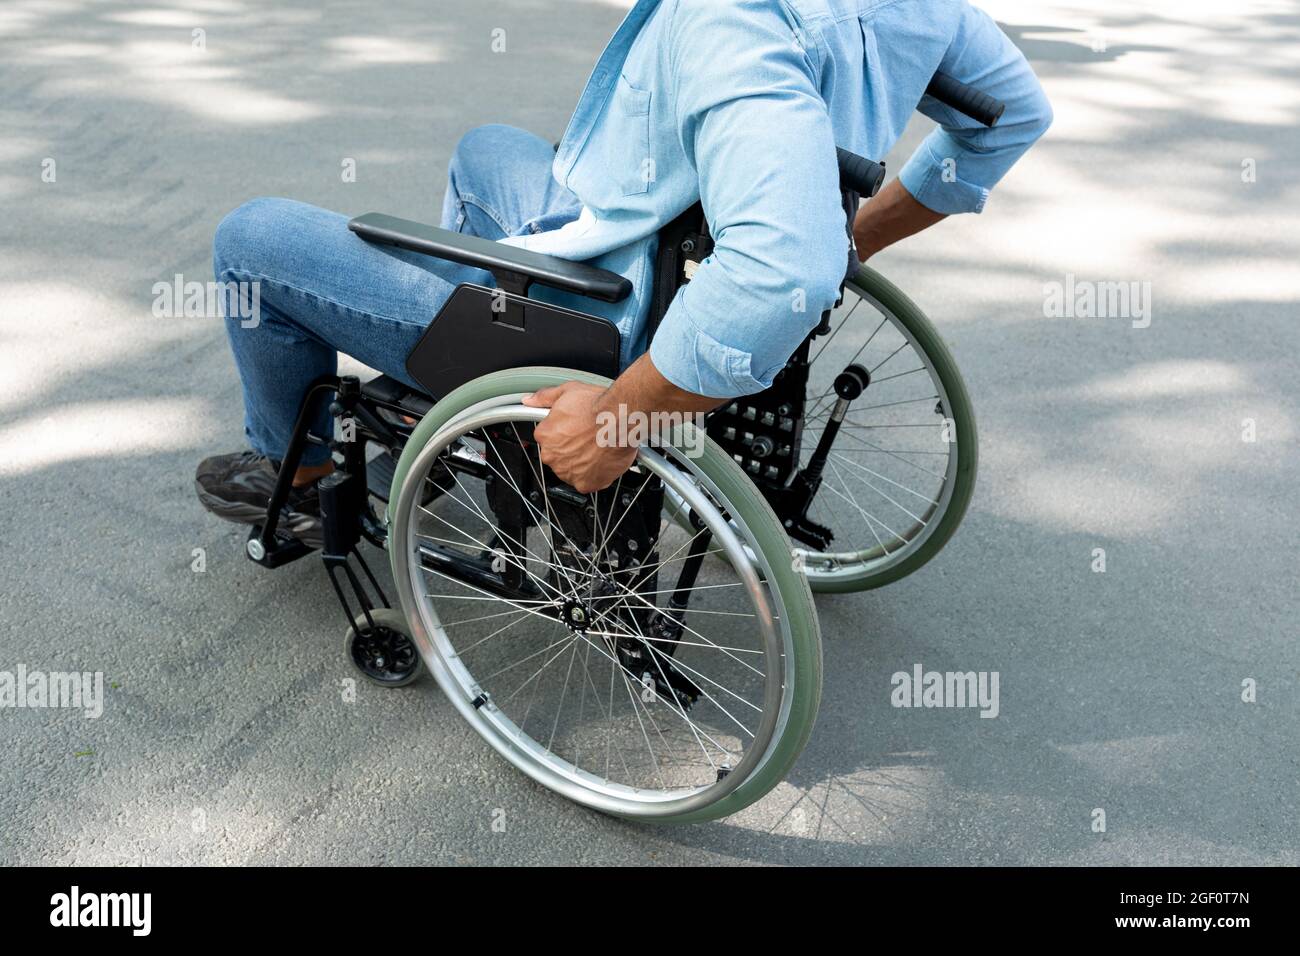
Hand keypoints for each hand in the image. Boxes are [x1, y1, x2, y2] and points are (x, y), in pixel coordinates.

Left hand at [522, 381, 637, 493]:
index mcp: (545, 435)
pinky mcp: (586, 483)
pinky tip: (602, 459)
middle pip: (558, 455)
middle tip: (587, 437)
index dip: (563, 432)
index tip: (574, 428)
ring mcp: (568, 472)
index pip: (548, 438)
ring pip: (572, 469)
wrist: (620, 419)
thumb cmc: (598, 407)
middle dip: (571, 448)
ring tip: (597, 447)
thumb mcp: (567, 391)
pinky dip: (594, 474)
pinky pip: (587, 482)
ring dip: (582, 461)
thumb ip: (544, 397)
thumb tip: (530, 400)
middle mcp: (552, 456)